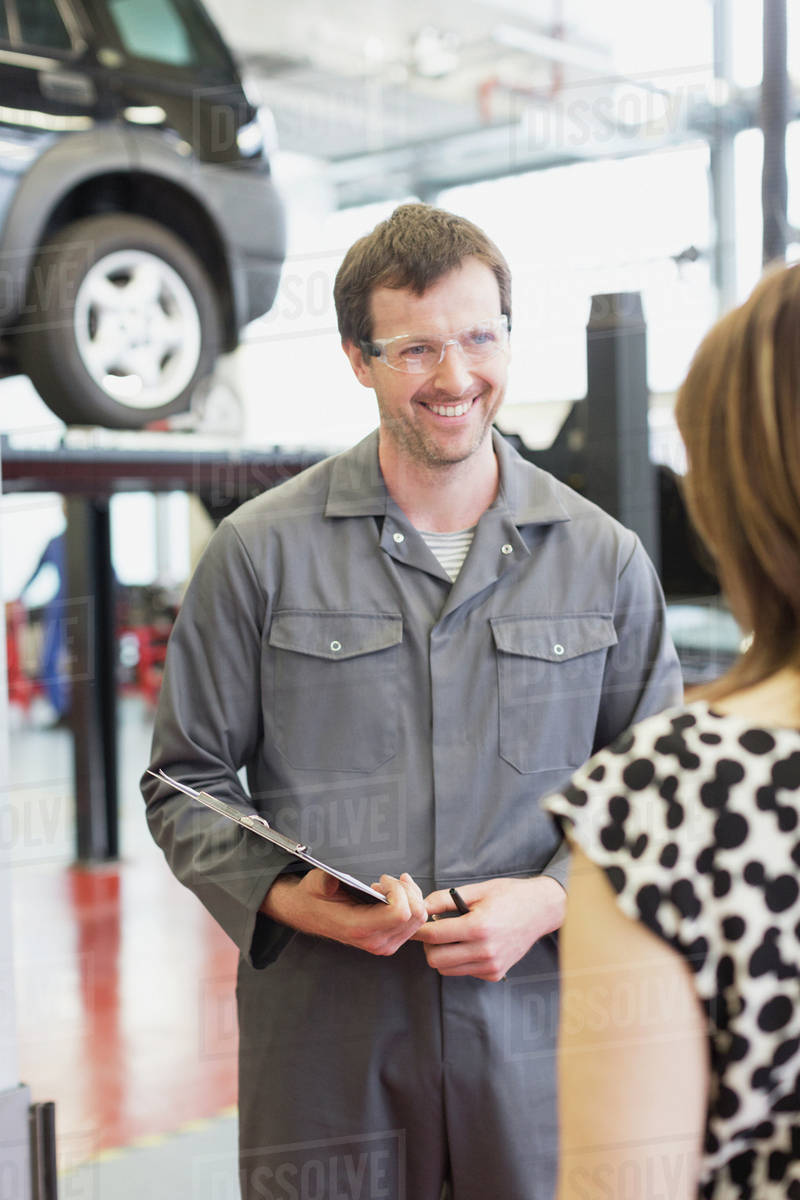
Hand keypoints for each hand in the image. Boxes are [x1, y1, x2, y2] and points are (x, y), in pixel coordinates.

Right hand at [260, 869, 426, 955]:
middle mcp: (375, 941)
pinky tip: (395, 894)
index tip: (382, 880)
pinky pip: (415, 923)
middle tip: (388, 881)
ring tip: (389, 887)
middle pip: (415, 916)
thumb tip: (332, 880)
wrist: (310, 913)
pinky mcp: (390, 941)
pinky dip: (412, 904)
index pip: (400, 914)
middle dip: (408, 891)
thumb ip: (324, 882)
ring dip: (410, 896)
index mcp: (358, 928)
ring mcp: (384, 944)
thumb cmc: (315, 897)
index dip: (399, 891)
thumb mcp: (315, 884)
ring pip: (419, 919)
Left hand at [413, 876, 565, 981]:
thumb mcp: (476, 890)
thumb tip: (420, 906)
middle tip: (431, 930)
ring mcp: (491, 966)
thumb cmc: (508, 895)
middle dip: (427, 944)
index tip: (412, 924)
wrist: (540, 910)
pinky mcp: (495, 973)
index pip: (434, 935)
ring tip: (449, 936)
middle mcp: (485, 951)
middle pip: (436, 959)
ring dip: (442, 954)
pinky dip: (459, 961)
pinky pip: (464, 972)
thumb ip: (444, 899)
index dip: (418, 930)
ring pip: (447, 969)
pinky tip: (468, 944)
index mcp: (478, 927)